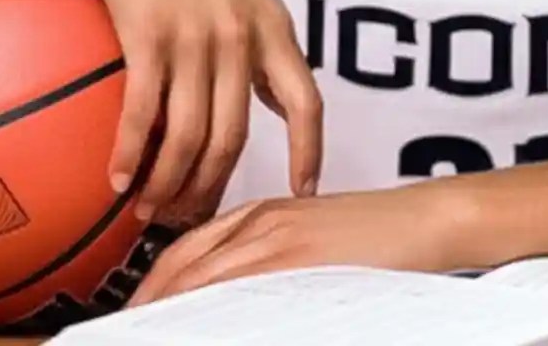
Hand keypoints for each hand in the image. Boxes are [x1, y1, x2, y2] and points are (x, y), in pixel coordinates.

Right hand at [66, 0, 322, 223]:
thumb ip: (263, 38)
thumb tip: (274, 95)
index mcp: (273, 26)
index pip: (307, 103)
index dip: (309, 153)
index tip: (304, 191)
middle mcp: (240, 37)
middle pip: (235, 137)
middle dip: (214, 187)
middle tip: (192, 218)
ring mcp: (195, 38)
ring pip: (190, 135)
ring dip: (169, 183)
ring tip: (150, 212)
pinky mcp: (147, 35)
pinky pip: (143, 112)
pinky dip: (132, 154)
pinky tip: (118, 182)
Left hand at [127, 186, 467, 305]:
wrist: (424, 219)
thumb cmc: (377, 236)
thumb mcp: (312, 239)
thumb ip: (271, 259)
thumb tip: (235, 298)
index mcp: (258, 213)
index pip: (184, 250)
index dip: (151, 287)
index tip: (133, 315)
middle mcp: (258, 221)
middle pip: (180, 265)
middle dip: (146, 302)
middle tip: (123, 332)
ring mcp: (275, 239)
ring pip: (200, 278)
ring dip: (165, 310)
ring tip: (141, 335)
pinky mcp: (296, 259)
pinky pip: (236, 289)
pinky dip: (205, 311)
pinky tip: (190, 329)